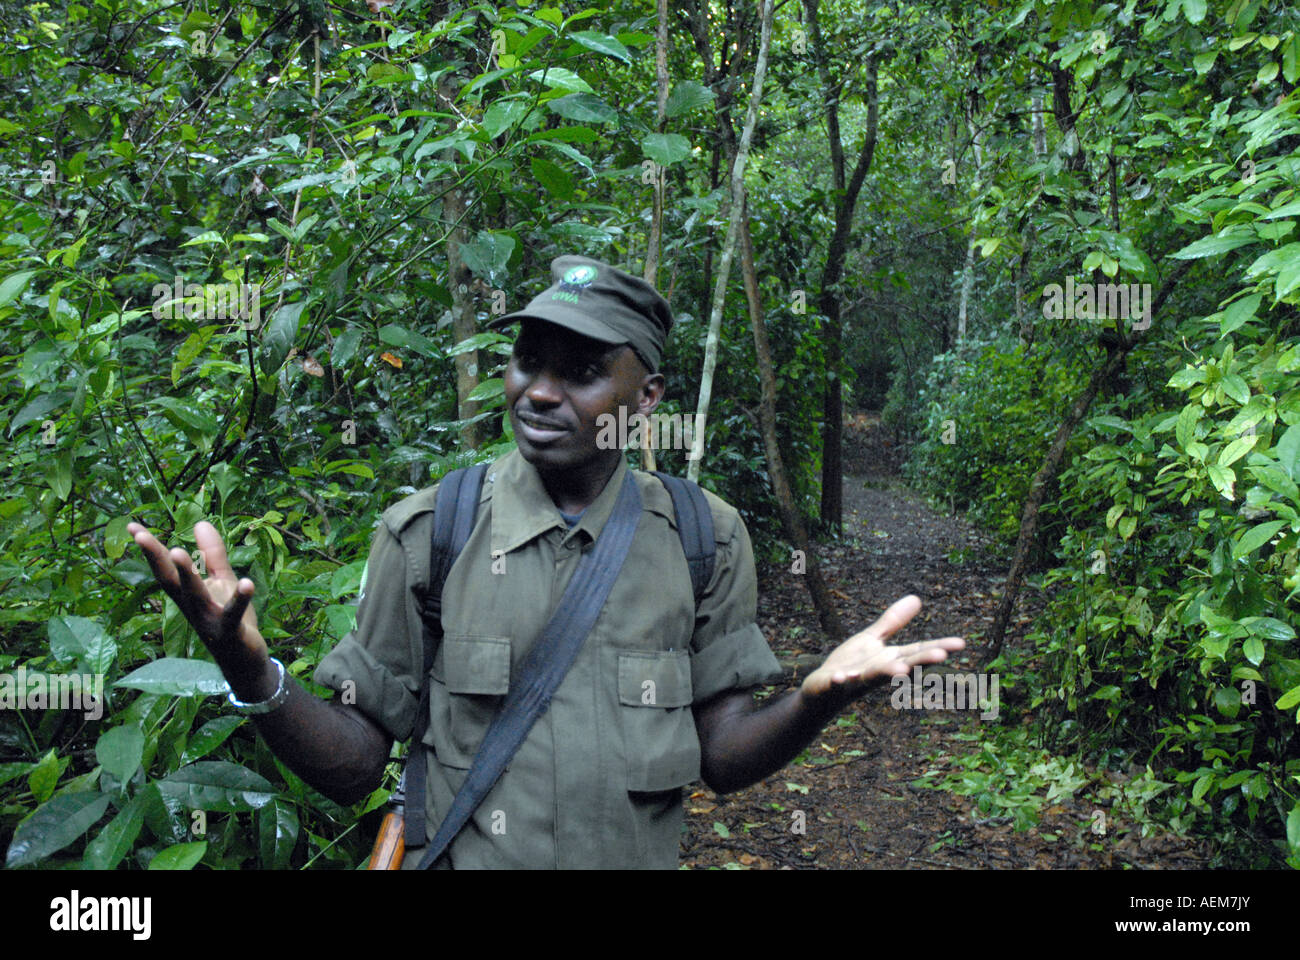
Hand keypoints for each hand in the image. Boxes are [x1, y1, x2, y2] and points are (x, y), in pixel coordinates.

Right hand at [127, 519, 267, 691]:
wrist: (244, 660)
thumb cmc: (227, 617)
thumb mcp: (221, 581)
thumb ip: (212, 554)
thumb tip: (200, 522)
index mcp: (186, 594)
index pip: (164, 568)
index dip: (149, 548)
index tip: (131, 525)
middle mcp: (191, 607)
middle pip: (170, 581)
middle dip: (156, 559)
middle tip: (140, 536)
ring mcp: (209, 620)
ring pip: (195, 596)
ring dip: (187, 575)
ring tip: (178, 551)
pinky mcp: (231, 632)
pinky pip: (234, 614)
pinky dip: (240, 599)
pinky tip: (247, 582)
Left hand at [800, 595, 963, 700]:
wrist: (822, 689)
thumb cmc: (851, 664)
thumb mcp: (873, 639)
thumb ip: (893, 622)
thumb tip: (917, 598)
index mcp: (888, 659)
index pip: (916, 652)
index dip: (938, 648)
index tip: (961, 643)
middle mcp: (877, 672)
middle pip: (902, 664)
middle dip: (920, 661)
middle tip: (942, 656)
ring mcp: (856, 680)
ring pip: (874, 676)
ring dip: (887, 673)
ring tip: (901, 670)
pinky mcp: (832, 685)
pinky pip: (836, 684)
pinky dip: (839, 681)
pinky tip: (840, 677)